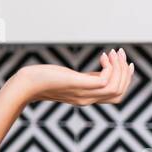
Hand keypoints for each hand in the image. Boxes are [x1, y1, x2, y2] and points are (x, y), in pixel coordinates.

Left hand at [12, 47, 134, 106]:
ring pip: (115, 87)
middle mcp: (87, 99)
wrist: (25, 85)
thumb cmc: (43, 79)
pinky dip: (109, 67)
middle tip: (120, 53)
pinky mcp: (78, 85)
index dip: (126, 80)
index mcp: (87, 98)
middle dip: (125, 72)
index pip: (116, 96)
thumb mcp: (71, 78)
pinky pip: (105, 81)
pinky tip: (102, 57)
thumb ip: (86, 78)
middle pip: (119, 93)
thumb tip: (101, 71)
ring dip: (120, 67)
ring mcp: (83, 94)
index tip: (126, 63)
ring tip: (113, 53)